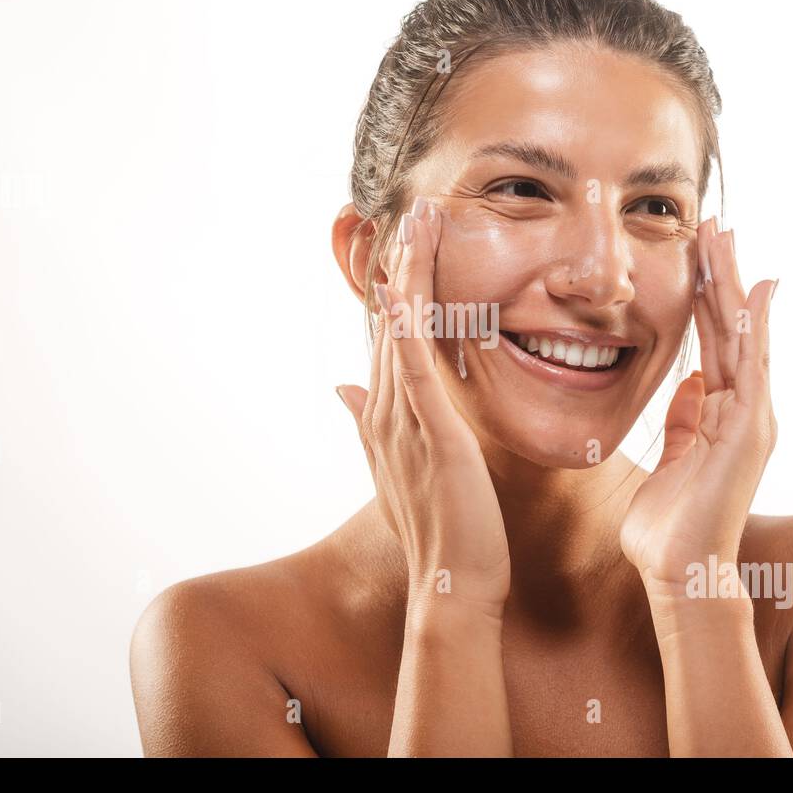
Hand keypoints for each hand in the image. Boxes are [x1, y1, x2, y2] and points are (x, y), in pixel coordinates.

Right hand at [336, 197, 511, 615]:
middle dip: (395, 264)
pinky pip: (418, 364)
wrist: (450, 585)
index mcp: (384, 416)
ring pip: (401, 332)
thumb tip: (342, 386)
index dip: (391, 285)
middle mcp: (386, 410)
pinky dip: (414, 320)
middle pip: (389, 322)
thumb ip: (369, 422)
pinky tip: (412, 283)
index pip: (387, 337)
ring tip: (417, 219)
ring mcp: (405, 420)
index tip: (397, 239)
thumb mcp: (399, 467)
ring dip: (407, 274)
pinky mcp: (432, 433)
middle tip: (405, 206)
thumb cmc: (437, 530)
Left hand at [619, 218, 777, 594]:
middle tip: (713, 222)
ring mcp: (750, 418)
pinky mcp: (750, 431)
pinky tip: (755, 291)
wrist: (680, 572)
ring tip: (725, 236)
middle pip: (730, 327)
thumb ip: (683, 420)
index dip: (702, 293)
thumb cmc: (670, 525)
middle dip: (720, 273)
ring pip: (743, 335)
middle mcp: (742, 408)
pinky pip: (752, 368)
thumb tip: (688, 384)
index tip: (695, 250)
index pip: (710, 339)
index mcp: (719, 411)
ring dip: (733, 284)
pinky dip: (754, 329)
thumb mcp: (671, 457)